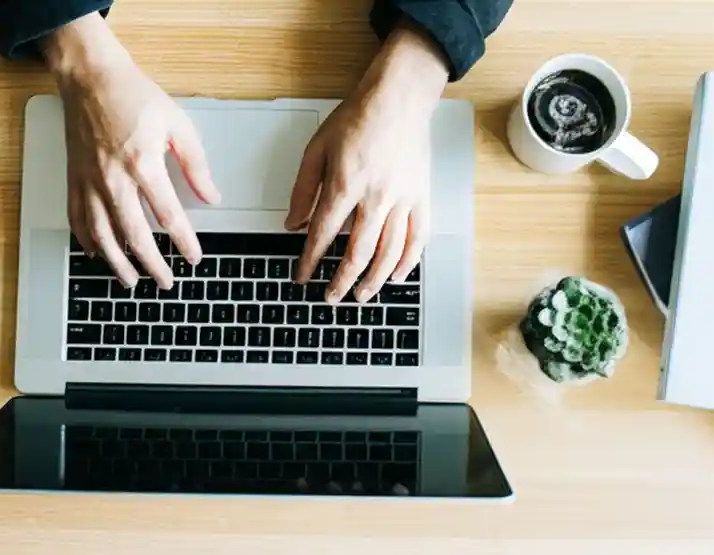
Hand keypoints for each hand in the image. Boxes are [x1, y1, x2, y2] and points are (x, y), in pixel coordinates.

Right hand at [45, 14, 219, 288]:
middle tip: (165, 282)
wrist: (90, 79)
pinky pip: (78, 220)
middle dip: (152, 264)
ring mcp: (89, 181)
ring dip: (118, 262)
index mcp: (142, 163)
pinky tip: (98, 254)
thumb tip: (211, 196)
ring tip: (131, 281)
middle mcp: (113, 178)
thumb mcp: (177, 124)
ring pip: (102, 234)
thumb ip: (196, 164)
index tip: (194, 258)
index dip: (183, 241)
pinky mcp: (74, 180)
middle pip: (134, 234)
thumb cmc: (133, 96)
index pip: (168, 215)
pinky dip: (88, 241)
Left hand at [286, 23, 448, 303]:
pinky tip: (397, 277)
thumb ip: (302, 190)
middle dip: (341, 280)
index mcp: (345, 184)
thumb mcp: (316, 150)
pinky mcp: (421, 197)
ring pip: (389, 252)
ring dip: (374, 280)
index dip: (310, 260)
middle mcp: (376, 197)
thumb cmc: (357, 119)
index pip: (323, 235)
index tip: (302, 276)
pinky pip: (418, 238)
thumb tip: (292, 224)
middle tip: (331, 297)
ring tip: (360, 296)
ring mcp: (402, 199)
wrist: (397, 98)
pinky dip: (408, 262)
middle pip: (358, 252)